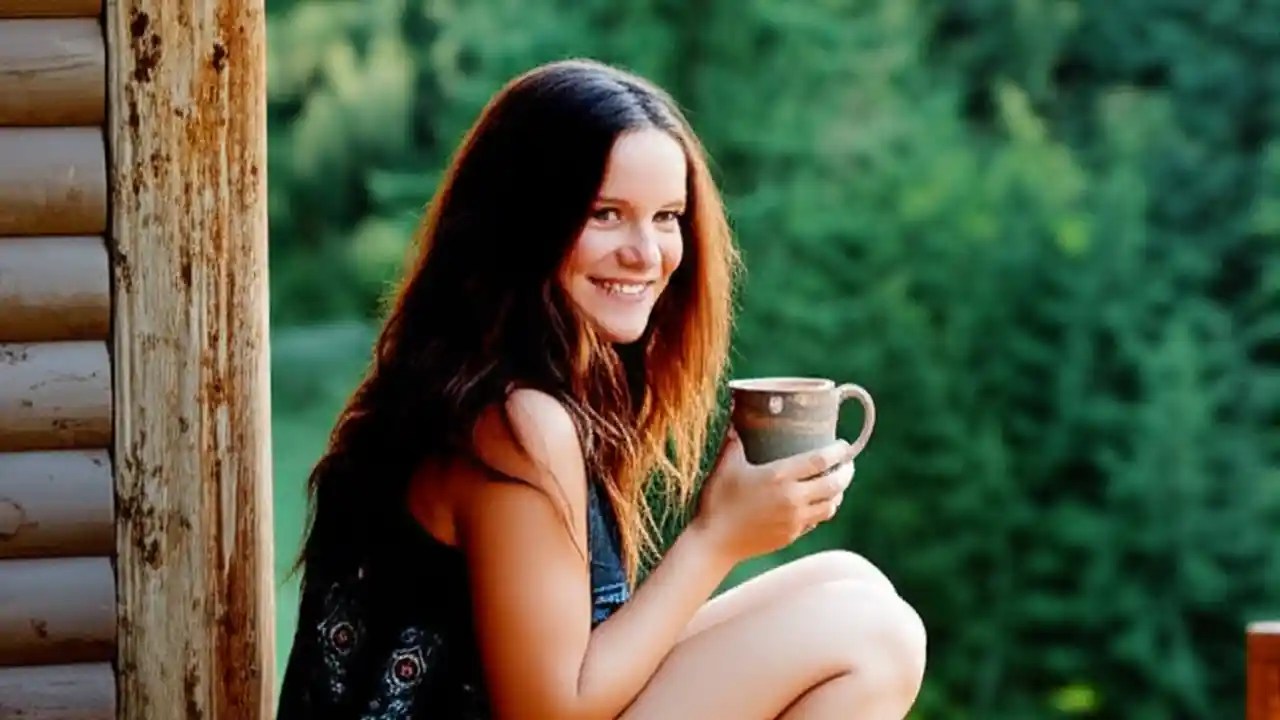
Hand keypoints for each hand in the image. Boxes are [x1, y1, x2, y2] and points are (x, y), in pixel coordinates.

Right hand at [690, 428, 856, 563]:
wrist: (715, 542)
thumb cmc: (718, 501)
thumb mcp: (726, 466)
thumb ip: (734, 442)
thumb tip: (735, 418)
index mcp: (779, 477)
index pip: (820, 461)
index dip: (837, 451)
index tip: (843, 445)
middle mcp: (793, 499)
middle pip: (834, 484)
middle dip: (846, 472)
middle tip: (847, 463)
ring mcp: (794, 520)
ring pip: (830, 506)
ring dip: (838, 494)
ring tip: (836, 484)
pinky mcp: (791, 536)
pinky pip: (815, 521)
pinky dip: (822, 510)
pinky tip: (816, 504)